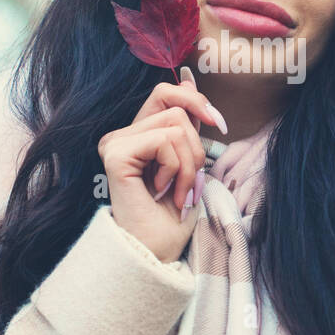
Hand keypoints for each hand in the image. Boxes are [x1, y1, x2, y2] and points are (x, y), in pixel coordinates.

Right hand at [97, 65, 226, 263]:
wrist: (156, 254)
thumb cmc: (172, 216)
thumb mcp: (188, 161)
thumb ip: (186, 125)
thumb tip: (190, 81)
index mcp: (136, 135)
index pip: (166, 93)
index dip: (196, 100)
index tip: (218, 125)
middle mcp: (121, 136)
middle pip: (174, 105)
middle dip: (196, 143)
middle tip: (192, 180)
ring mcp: (115, 143)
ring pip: (175, 125)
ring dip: (189, 165)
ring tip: (179, 193)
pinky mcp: (116, 154)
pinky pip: (165, 140)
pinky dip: (177, 168)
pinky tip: (164, 192)